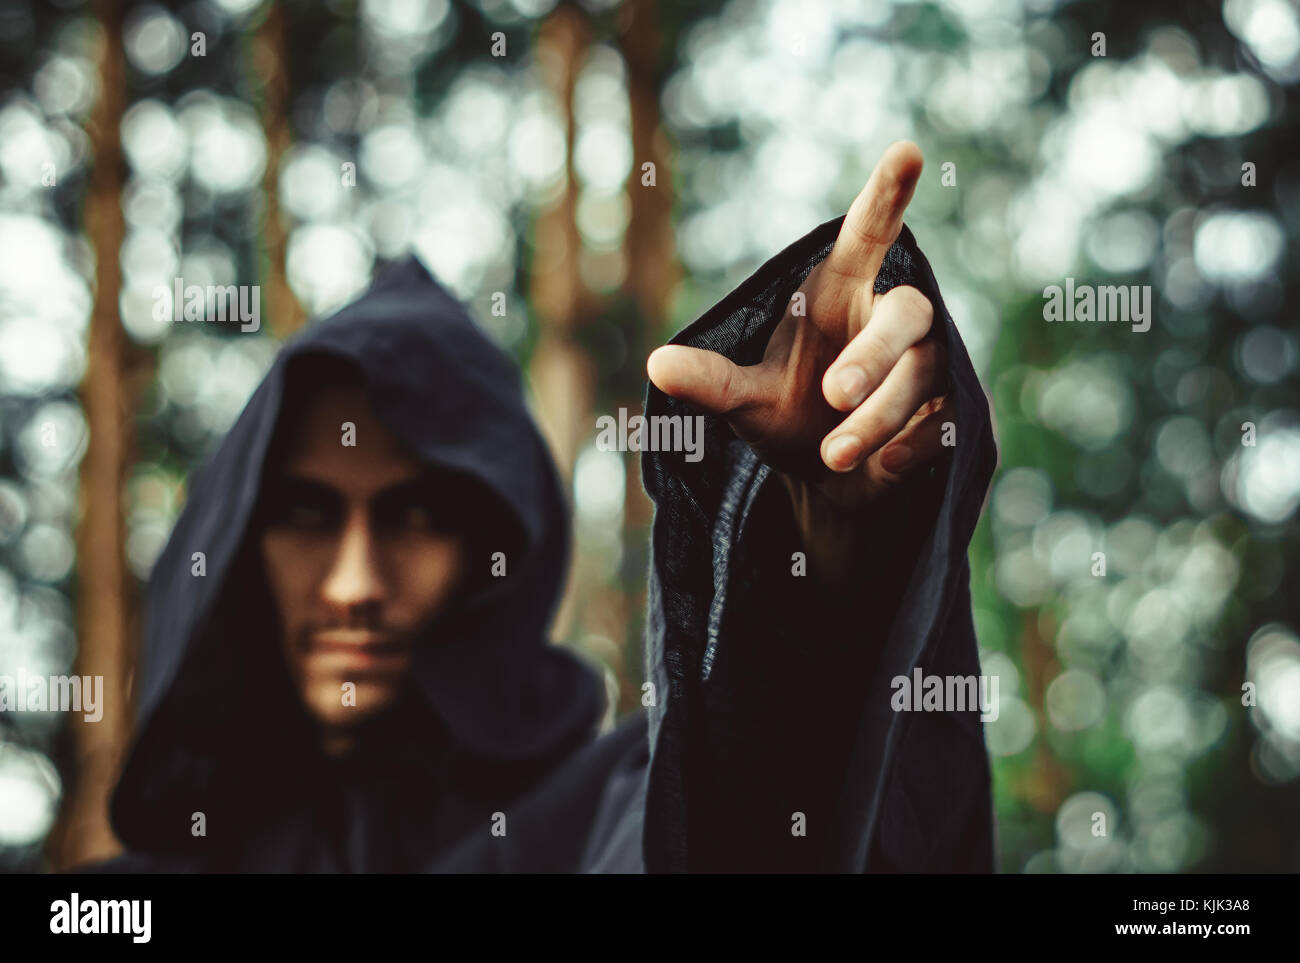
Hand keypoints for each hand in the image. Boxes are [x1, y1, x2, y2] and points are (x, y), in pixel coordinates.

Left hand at [646, 141, 952, 516]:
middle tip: (831, 396)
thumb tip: (657, 365)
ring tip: (831, 456)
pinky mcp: (956, 411)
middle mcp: (891, 319)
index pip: (868, 238)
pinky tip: (880, 468)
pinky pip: (947, 420)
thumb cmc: (790, 420)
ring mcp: (931, 363)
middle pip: (907, 312)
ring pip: (922, 374)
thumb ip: (711, 382)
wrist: (833, 485)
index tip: (906, 150)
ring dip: (876, 419)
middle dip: (872, 356)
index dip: (886, 197)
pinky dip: (909, 447)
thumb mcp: (745, 403)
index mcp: (842, 297)